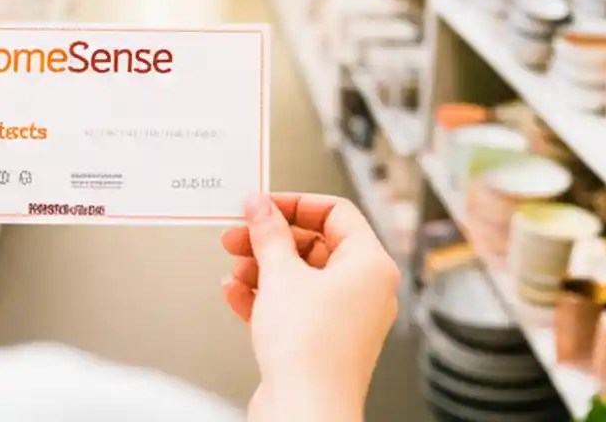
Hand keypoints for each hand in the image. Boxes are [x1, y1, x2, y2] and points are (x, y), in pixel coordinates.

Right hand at [220, 194, 399, 421]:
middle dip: (271, 239)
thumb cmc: (311, 350)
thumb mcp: (280, 274)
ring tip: (234, 267)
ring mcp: (345, 318)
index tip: (263, 205)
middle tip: (239, 234)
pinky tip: (236, 293)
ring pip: (301, 277)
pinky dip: (265, 296)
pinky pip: (293, 306)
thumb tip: (260, 206)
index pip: (336, 212)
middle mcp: (365, 290)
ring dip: (262, 267)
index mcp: (371, 264)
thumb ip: (268, 232)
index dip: (295, 204)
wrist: (305, 411)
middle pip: (315, 245)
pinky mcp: (322, 341)